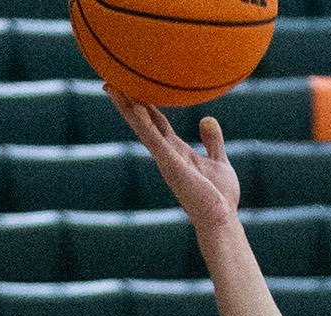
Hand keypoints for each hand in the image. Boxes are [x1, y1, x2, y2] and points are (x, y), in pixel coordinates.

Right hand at [106, 86, 239, 227]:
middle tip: (110, 82)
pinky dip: (144, 122)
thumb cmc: (220, 196)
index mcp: (177, 150)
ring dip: (127, 108)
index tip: (133, 87)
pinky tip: (134, 106)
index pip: (156, 122)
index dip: (145, 105)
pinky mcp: (171, 164)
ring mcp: (166, 158)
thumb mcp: (219, 161)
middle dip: (127, 103)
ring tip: (112, 87)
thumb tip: (207, 119)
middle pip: (142, 122)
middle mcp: (166, 153)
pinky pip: (155, 139)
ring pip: (142, 128)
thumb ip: (213, 141)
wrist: (221, 218)